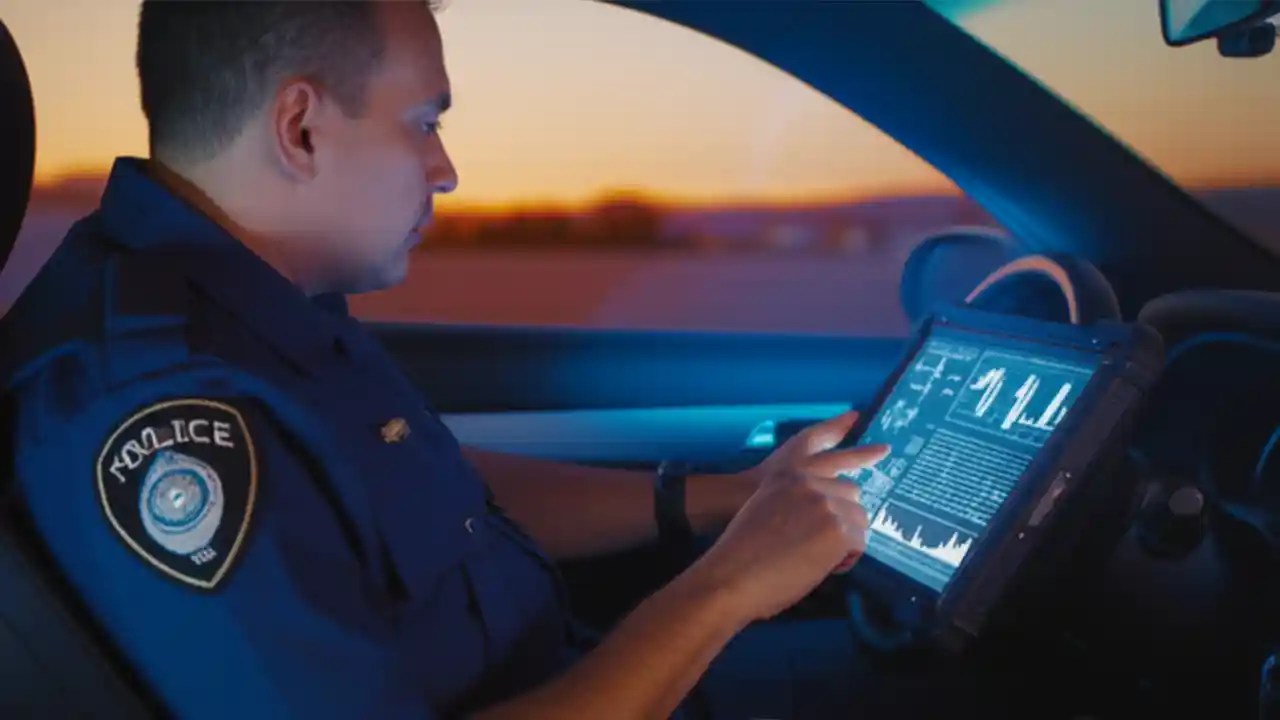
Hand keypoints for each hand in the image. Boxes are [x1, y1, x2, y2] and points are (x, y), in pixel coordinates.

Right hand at [687, 411, 887, 623]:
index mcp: (789, 474)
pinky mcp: (838, 532)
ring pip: (859, 520)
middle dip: (843, 519)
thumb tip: (811, 520)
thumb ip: (789, 503)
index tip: (821, 526)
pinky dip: (846, 559)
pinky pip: (858, 544)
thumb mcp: (763, 509)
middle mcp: (810, 483)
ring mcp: (826, 505)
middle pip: (851, 494)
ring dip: (846, 539)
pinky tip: (825, 569)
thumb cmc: (740, 552)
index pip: (832, 481)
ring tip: (823, 559)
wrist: (732, 576)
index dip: (830, 507)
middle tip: (823, 545)